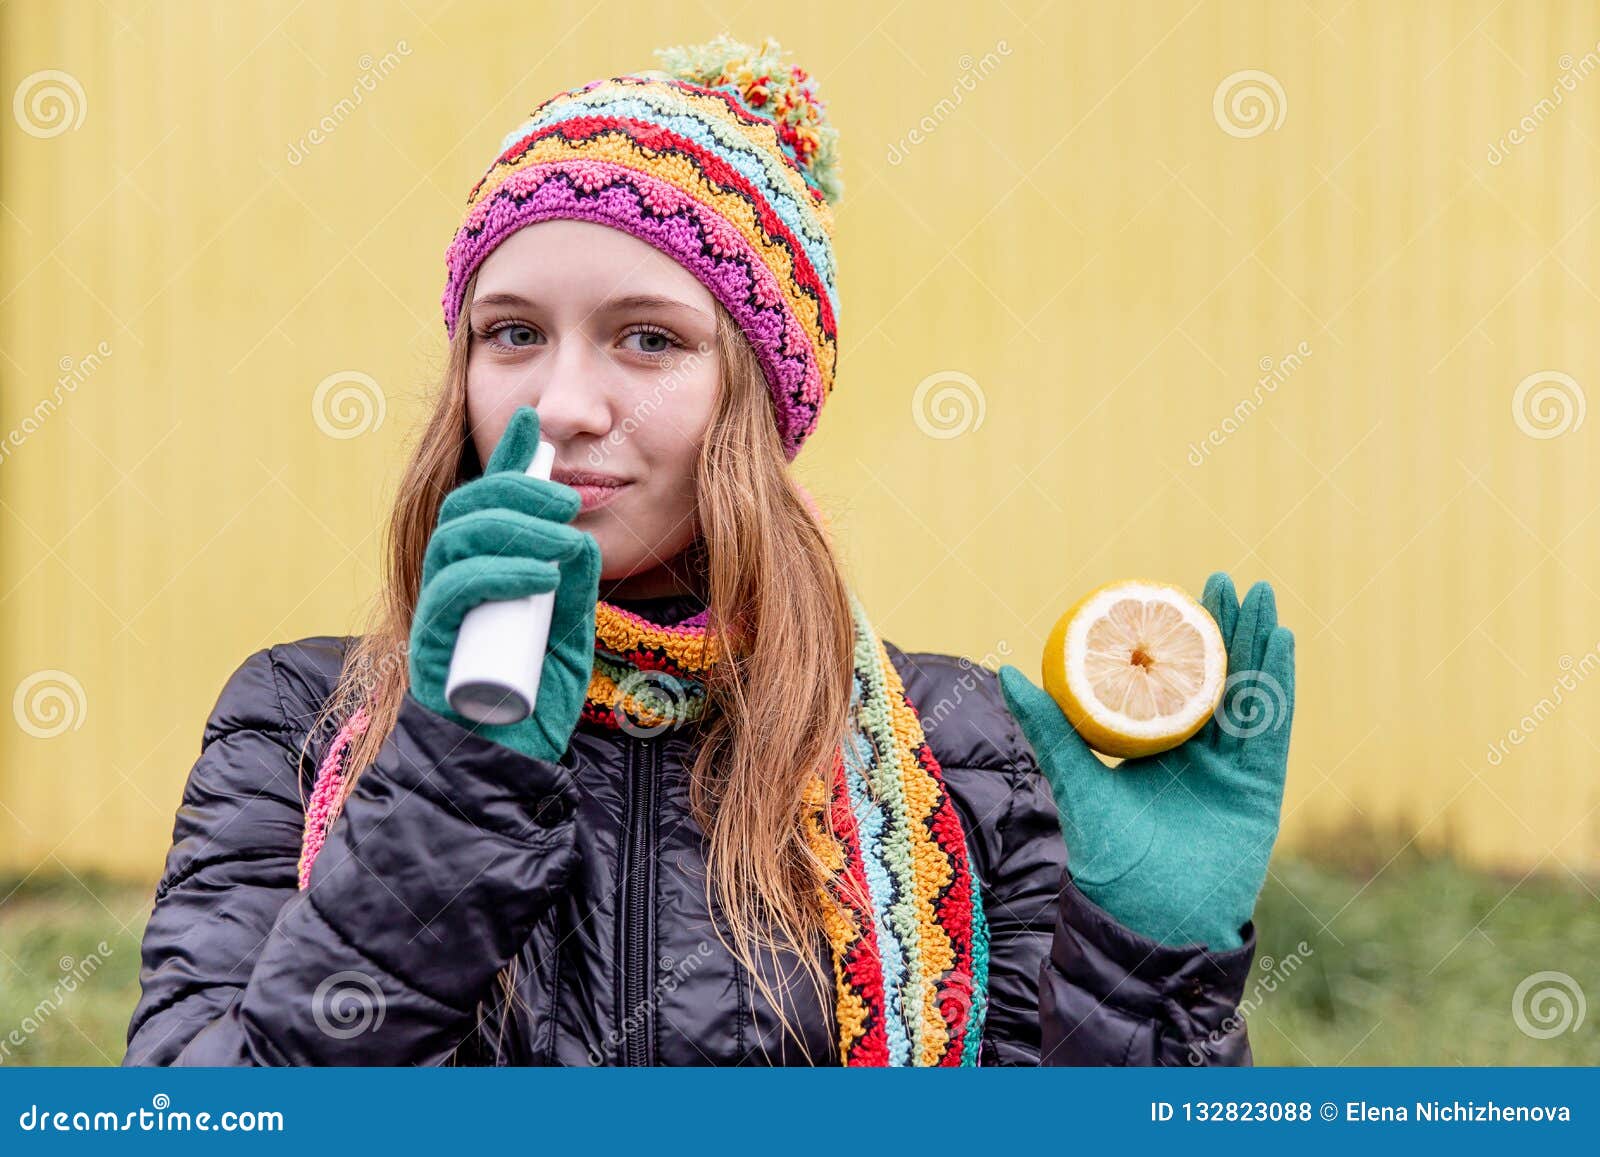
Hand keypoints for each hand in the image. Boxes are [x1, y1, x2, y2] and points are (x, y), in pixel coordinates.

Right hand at [407, 405, 601, 763]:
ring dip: (515, 525)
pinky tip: (542, 573)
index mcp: (481, 572)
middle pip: (464, 509)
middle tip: (568, 497)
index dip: (504, 459)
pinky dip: (500, 571)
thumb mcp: (569, 634)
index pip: (485, 503)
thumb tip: (579, 539)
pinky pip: (455, 589)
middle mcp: (451, 583)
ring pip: (456, 539)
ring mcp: (436, 611)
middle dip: (515, 489)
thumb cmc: (535, 703)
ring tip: (565, 535)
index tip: (531, 421)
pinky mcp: (428, 643)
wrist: (508, 767)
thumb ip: (573, 589)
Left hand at [998, 573, 1294, 949]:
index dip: (1179, 638)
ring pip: (1250, 692)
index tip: (1178, 593)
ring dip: (1259, 642)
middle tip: (1229, 580)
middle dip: (1227, 628)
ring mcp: (1233, 769)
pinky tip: (1282, 643)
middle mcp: (1199, 753)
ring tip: (1260, 593)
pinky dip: (1278, 684)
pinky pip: (1271, 727)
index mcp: (1156, 748)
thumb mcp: (1077, 783)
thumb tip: (1008, 671)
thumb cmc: (1109, 861)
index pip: (1172, 681)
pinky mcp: (1262, 787)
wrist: (1151, 921)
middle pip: (1218, 678)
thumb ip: (1050, 731)